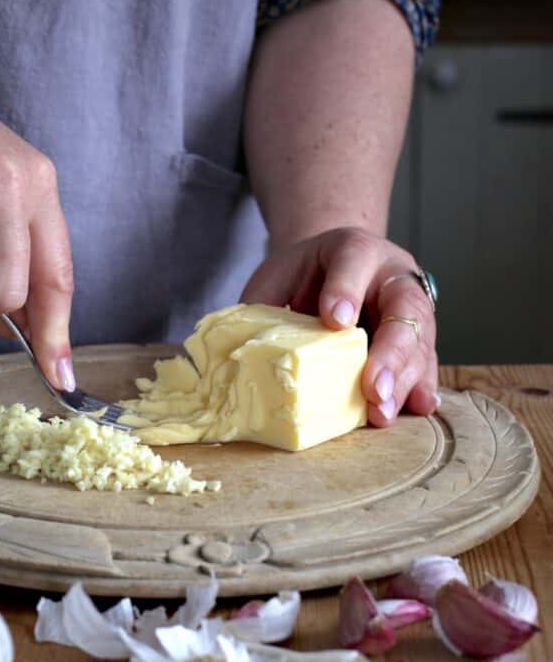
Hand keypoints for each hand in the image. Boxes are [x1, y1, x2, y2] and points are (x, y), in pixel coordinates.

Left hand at [241, 227, 437, 425]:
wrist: (334, 269)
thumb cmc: (303, 275)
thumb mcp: (277, 277)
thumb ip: (264, 304)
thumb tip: (234, 346)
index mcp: (353, 250)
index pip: (353, 262)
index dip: (345, 290)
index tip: (335, 321)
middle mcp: (390, 276)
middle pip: (403, 308)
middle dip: (390, 351)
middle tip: (372, 387)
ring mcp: (410, 306)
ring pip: (420, 339)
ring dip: (404, 379)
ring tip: (383, 411)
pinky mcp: (417, 336)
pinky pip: (426, 360)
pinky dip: (420, 385)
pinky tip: (416, 406)